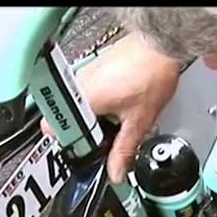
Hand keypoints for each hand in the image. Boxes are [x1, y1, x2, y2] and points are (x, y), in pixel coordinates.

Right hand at [47, 32, 182, 182]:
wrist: (161, 44)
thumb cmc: (151, 72)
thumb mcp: (139, 121)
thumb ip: (123, 150)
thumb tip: (115, 172)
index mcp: (83, 99)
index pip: (56, 132)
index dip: (74, 147)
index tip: (90, 154)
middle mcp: (77, 85)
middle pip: (67, 122)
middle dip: (85, 135)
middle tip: (104, 141)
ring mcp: (83, 75)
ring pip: (76, 108)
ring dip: (92, 120)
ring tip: (115, 121)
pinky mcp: (93, 69)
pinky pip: (86, 94)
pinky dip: (97, 106)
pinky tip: (117, 106)